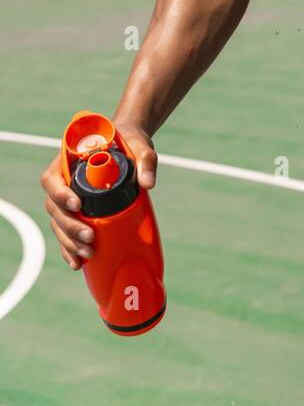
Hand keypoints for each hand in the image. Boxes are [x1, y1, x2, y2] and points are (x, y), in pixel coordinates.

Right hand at [40, 124, 157, 269]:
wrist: (129, 145)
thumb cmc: (130, 143)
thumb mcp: (140, 147)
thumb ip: (145, 160)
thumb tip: (148, 184)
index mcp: (68, 161)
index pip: (52, 179)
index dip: (60, 194)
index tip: (77, 204)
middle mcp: (63, 181)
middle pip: (54, 207)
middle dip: (69, 226)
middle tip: (89, 238)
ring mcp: (67, 197)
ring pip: (58, 223)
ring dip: (69, 241)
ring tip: (87, 253)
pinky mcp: (77, 211)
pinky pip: (66, 232)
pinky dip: (69, 248)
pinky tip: (78, 263)